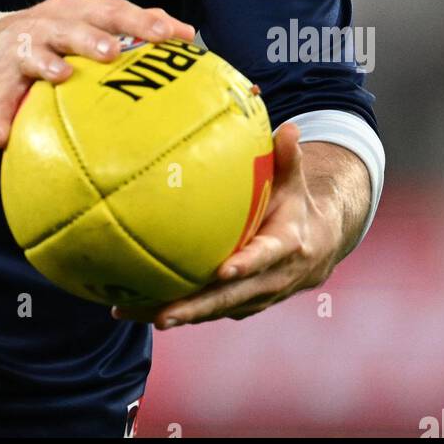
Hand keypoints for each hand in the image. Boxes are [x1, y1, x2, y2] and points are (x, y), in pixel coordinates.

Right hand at [0, 0, 193, 148]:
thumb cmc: (52, 37)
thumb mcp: (86, 23)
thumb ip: (130, 26)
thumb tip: (186, 33)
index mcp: (77, 10)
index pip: (113, 10)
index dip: (140, 20)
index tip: (168, 34)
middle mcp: (48, 24)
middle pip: (73, 26)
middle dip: (93, 37)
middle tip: (114, 51)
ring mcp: (21, 48)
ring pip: (35, 53)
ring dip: (48, 63)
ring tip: (62, 76)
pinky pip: (1, 99)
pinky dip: (1, 117)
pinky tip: (2, 138)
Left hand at [111, 122, 345, 329]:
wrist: (315, 245)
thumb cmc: (295, 204)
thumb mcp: (294, 181)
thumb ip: (288, 158)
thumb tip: (288, 129)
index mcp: (285, 248)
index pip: (264, 258)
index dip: (246, 265)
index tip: (224, 269)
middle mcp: (268, 279)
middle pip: (229, 298)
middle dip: (195, 308)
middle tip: (161, 313)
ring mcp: (251, 297)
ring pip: (210, 310)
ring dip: (173, 314)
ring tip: (129, 311)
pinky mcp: (235, 304)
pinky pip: (202, 310)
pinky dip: (171, 310)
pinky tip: (128, 306)